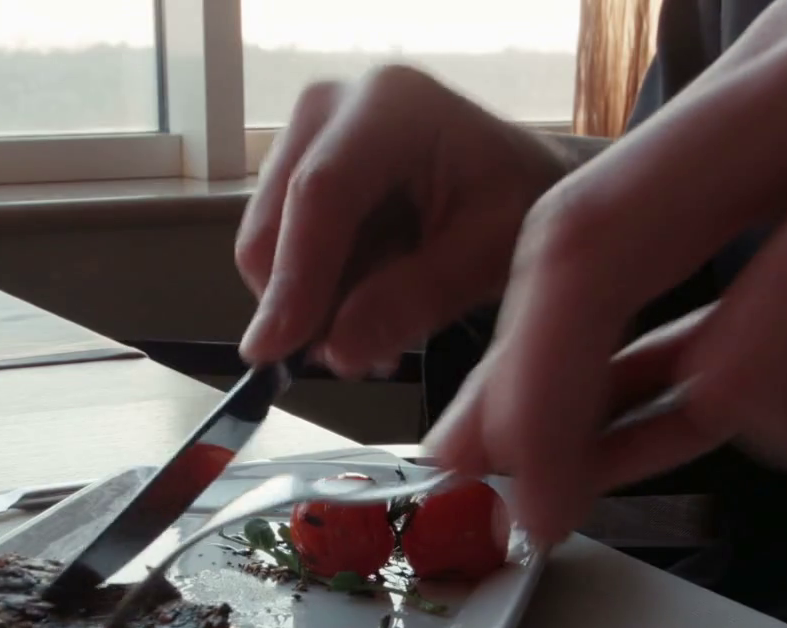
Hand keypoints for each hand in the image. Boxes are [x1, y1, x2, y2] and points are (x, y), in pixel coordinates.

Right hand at [235, 66, 577, 376]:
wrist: (518, 178)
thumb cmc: (517, 203)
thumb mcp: (487, 255)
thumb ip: (414, 300)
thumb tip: (336, 353)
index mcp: (388, 106)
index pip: (320, 194)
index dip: (294, 276)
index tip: (276, 350)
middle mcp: (331, 108)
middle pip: (276, 222)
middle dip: (301, 304)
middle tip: (356, 362)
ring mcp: (305, 137)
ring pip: (268, 245)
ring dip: (312, 304)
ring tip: (378, 334)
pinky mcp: (294, 171)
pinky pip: (279, 250)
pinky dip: (313, 293)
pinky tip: (365, 305)